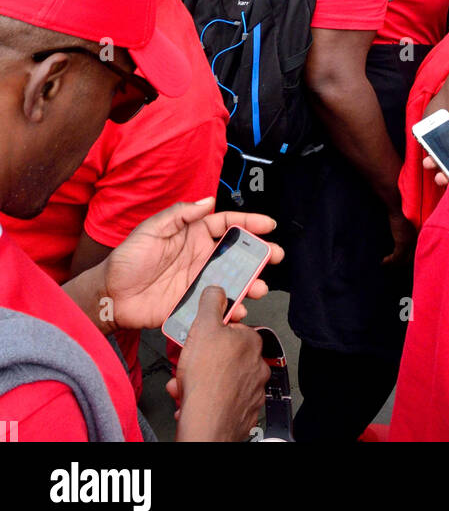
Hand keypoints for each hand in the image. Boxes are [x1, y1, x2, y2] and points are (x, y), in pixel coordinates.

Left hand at [100, 199, 281, 333]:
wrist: (111, 295)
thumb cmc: (128, 258)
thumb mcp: (152, 228)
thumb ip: (180, 213)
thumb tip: (209, 200)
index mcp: (194, 234)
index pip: (227, 224)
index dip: (249, 222)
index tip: (268, 225)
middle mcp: (201, 256)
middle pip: (237, 253)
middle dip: (259, 253)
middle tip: (276, 256)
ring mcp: (199, 281)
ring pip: (232, 280)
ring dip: (250, 283)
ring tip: (260, 287)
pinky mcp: (193, 304)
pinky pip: (217, 305)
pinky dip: (230, 309)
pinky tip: (238, 310)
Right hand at [170, 287, 267, 442]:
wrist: (206, 423)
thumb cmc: (207, 380)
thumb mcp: (203, 326)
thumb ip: (211, 302)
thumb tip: (216, 289)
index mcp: (251, 342)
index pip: (231, 330)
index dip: (209, 335)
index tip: (198, 342)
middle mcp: (257, 366)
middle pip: (224, 357)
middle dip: (201, 362)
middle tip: (189, 367)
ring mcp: (252, 391)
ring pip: (222, 380)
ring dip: (201, 382)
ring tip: (186, 387)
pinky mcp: (244, 412)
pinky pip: (223, 402)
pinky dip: (208, 401)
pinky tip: (193, 402)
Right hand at [383, 210, 415, 267]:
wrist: (396, 209)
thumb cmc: (398, 215)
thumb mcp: (403, 226)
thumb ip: (404, 234)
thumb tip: (397, 241)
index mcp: (416, 237)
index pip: (414, 253)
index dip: (406, 260)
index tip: (398, 264)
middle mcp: (415, 241)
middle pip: (409, 259)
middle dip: (400, 264)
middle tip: (391, 267)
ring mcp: (409, 243)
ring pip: (402, 259)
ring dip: (393, 264)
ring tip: (385, 264)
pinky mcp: (402, 243)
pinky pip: (396, 257)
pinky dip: (389, 261)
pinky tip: (383, 261)